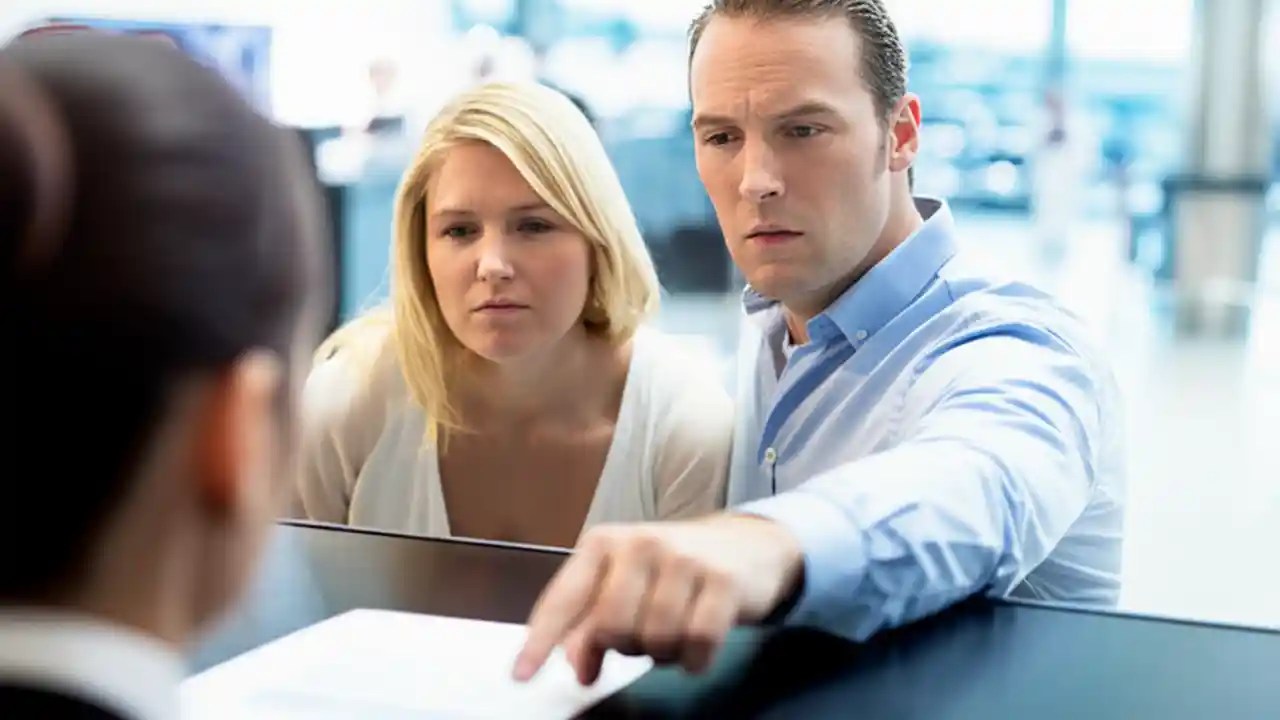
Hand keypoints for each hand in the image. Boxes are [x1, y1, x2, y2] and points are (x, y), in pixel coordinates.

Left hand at [512, 514, 803, 684]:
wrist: (748, 544)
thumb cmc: (672, 570)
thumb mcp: (624, 584)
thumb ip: (591, 623)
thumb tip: (578, 669)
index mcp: (604, 543)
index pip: (564, 598)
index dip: (540, 641)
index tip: (520, 676)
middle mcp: (641, 544)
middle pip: (612, 627)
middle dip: (623, 648)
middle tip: (640, 640)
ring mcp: (685, 560)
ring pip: (655, 640)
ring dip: (662, 654)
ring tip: (673, 636)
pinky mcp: (724, 581)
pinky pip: (697, 644)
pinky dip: (694, 660)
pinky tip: (697, 649)